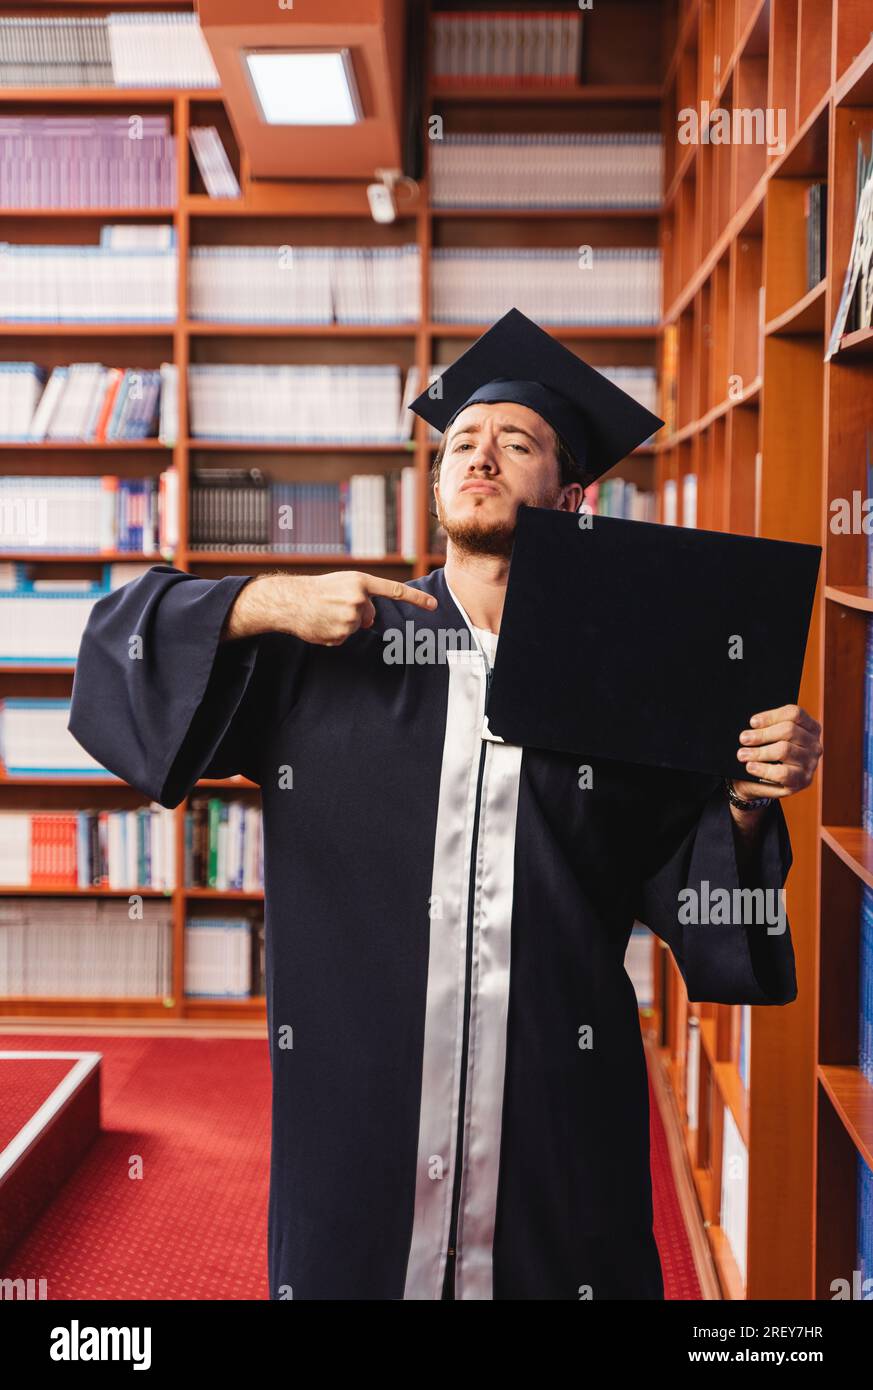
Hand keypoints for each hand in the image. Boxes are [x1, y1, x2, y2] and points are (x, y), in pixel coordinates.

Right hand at [223, 570, 436, 644]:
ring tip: (325, 614)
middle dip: (357, 614)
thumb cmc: (317, 591)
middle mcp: (358, 599)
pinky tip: (321, 624)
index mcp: (360, 581)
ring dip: (343, 623)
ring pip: (357, 626)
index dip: (415, 599)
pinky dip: (334, 633)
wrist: (290, 601)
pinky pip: (345, 637)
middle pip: (369, 615)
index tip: (434, 605)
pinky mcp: (341, 634)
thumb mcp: (343, 585)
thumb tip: (371, 619)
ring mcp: (350, 618)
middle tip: (334, 606)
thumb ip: (362, 597)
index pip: (394, 591)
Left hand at [733, 703, 821, 802]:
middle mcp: (814, 744)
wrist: (763, 783)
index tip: (752, 722)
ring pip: (784, 750)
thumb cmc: (767, 755)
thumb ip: (766, 728)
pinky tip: (751, 767)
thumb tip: (752, 726)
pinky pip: (782, 773)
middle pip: (789, 730)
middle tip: (744, 738)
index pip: (795, 713)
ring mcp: (810, 764)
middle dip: (762, 734)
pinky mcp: (802, 781)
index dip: (772, 716)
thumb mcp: (770, 738)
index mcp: (810, 728)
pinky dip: (763, 769)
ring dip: (759, 752)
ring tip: (742, 754)